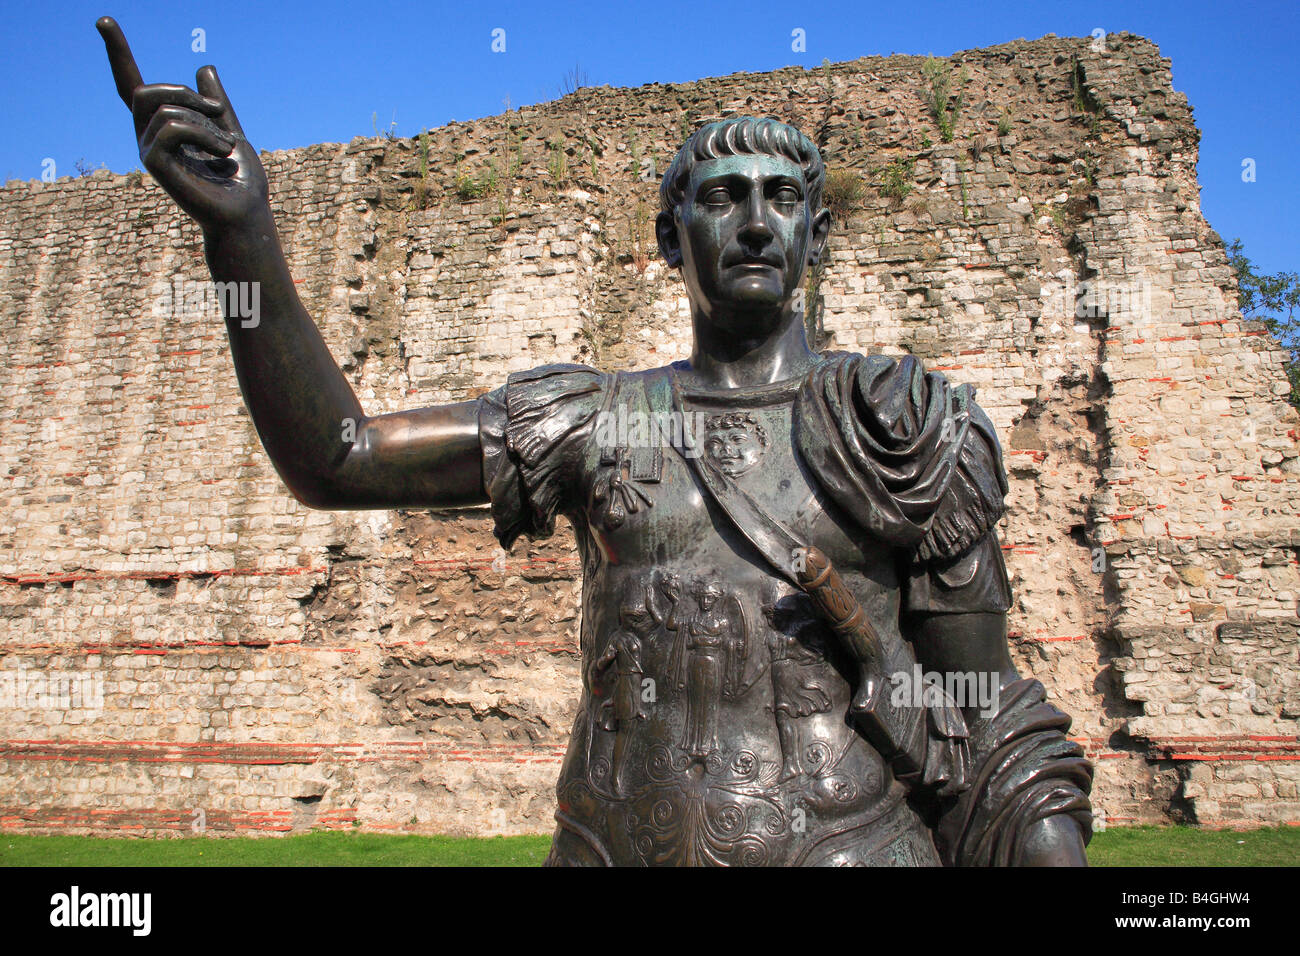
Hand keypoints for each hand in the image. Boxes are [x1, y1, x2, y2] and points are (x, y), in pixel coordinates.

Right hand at [97, 16, 269, 230]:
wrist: (246, 211)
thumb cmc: (240, 179)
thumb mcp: (229, 129)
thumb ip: (214, 104)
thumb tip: (204, 67)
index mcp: (162, 127)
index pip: (131, 86)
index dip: (118, 54)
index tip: (104, 20)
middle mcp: (148, 137)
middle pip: (146, 90)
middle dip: (183, 91)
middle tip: (217, 109)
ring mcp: (148, 151)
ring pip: (163, 108)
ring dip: (204, 120)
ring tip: (226, 145)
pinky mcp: (154, 163)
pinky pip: (171, 127)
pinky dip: (203, 132)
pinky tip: (221, 151)